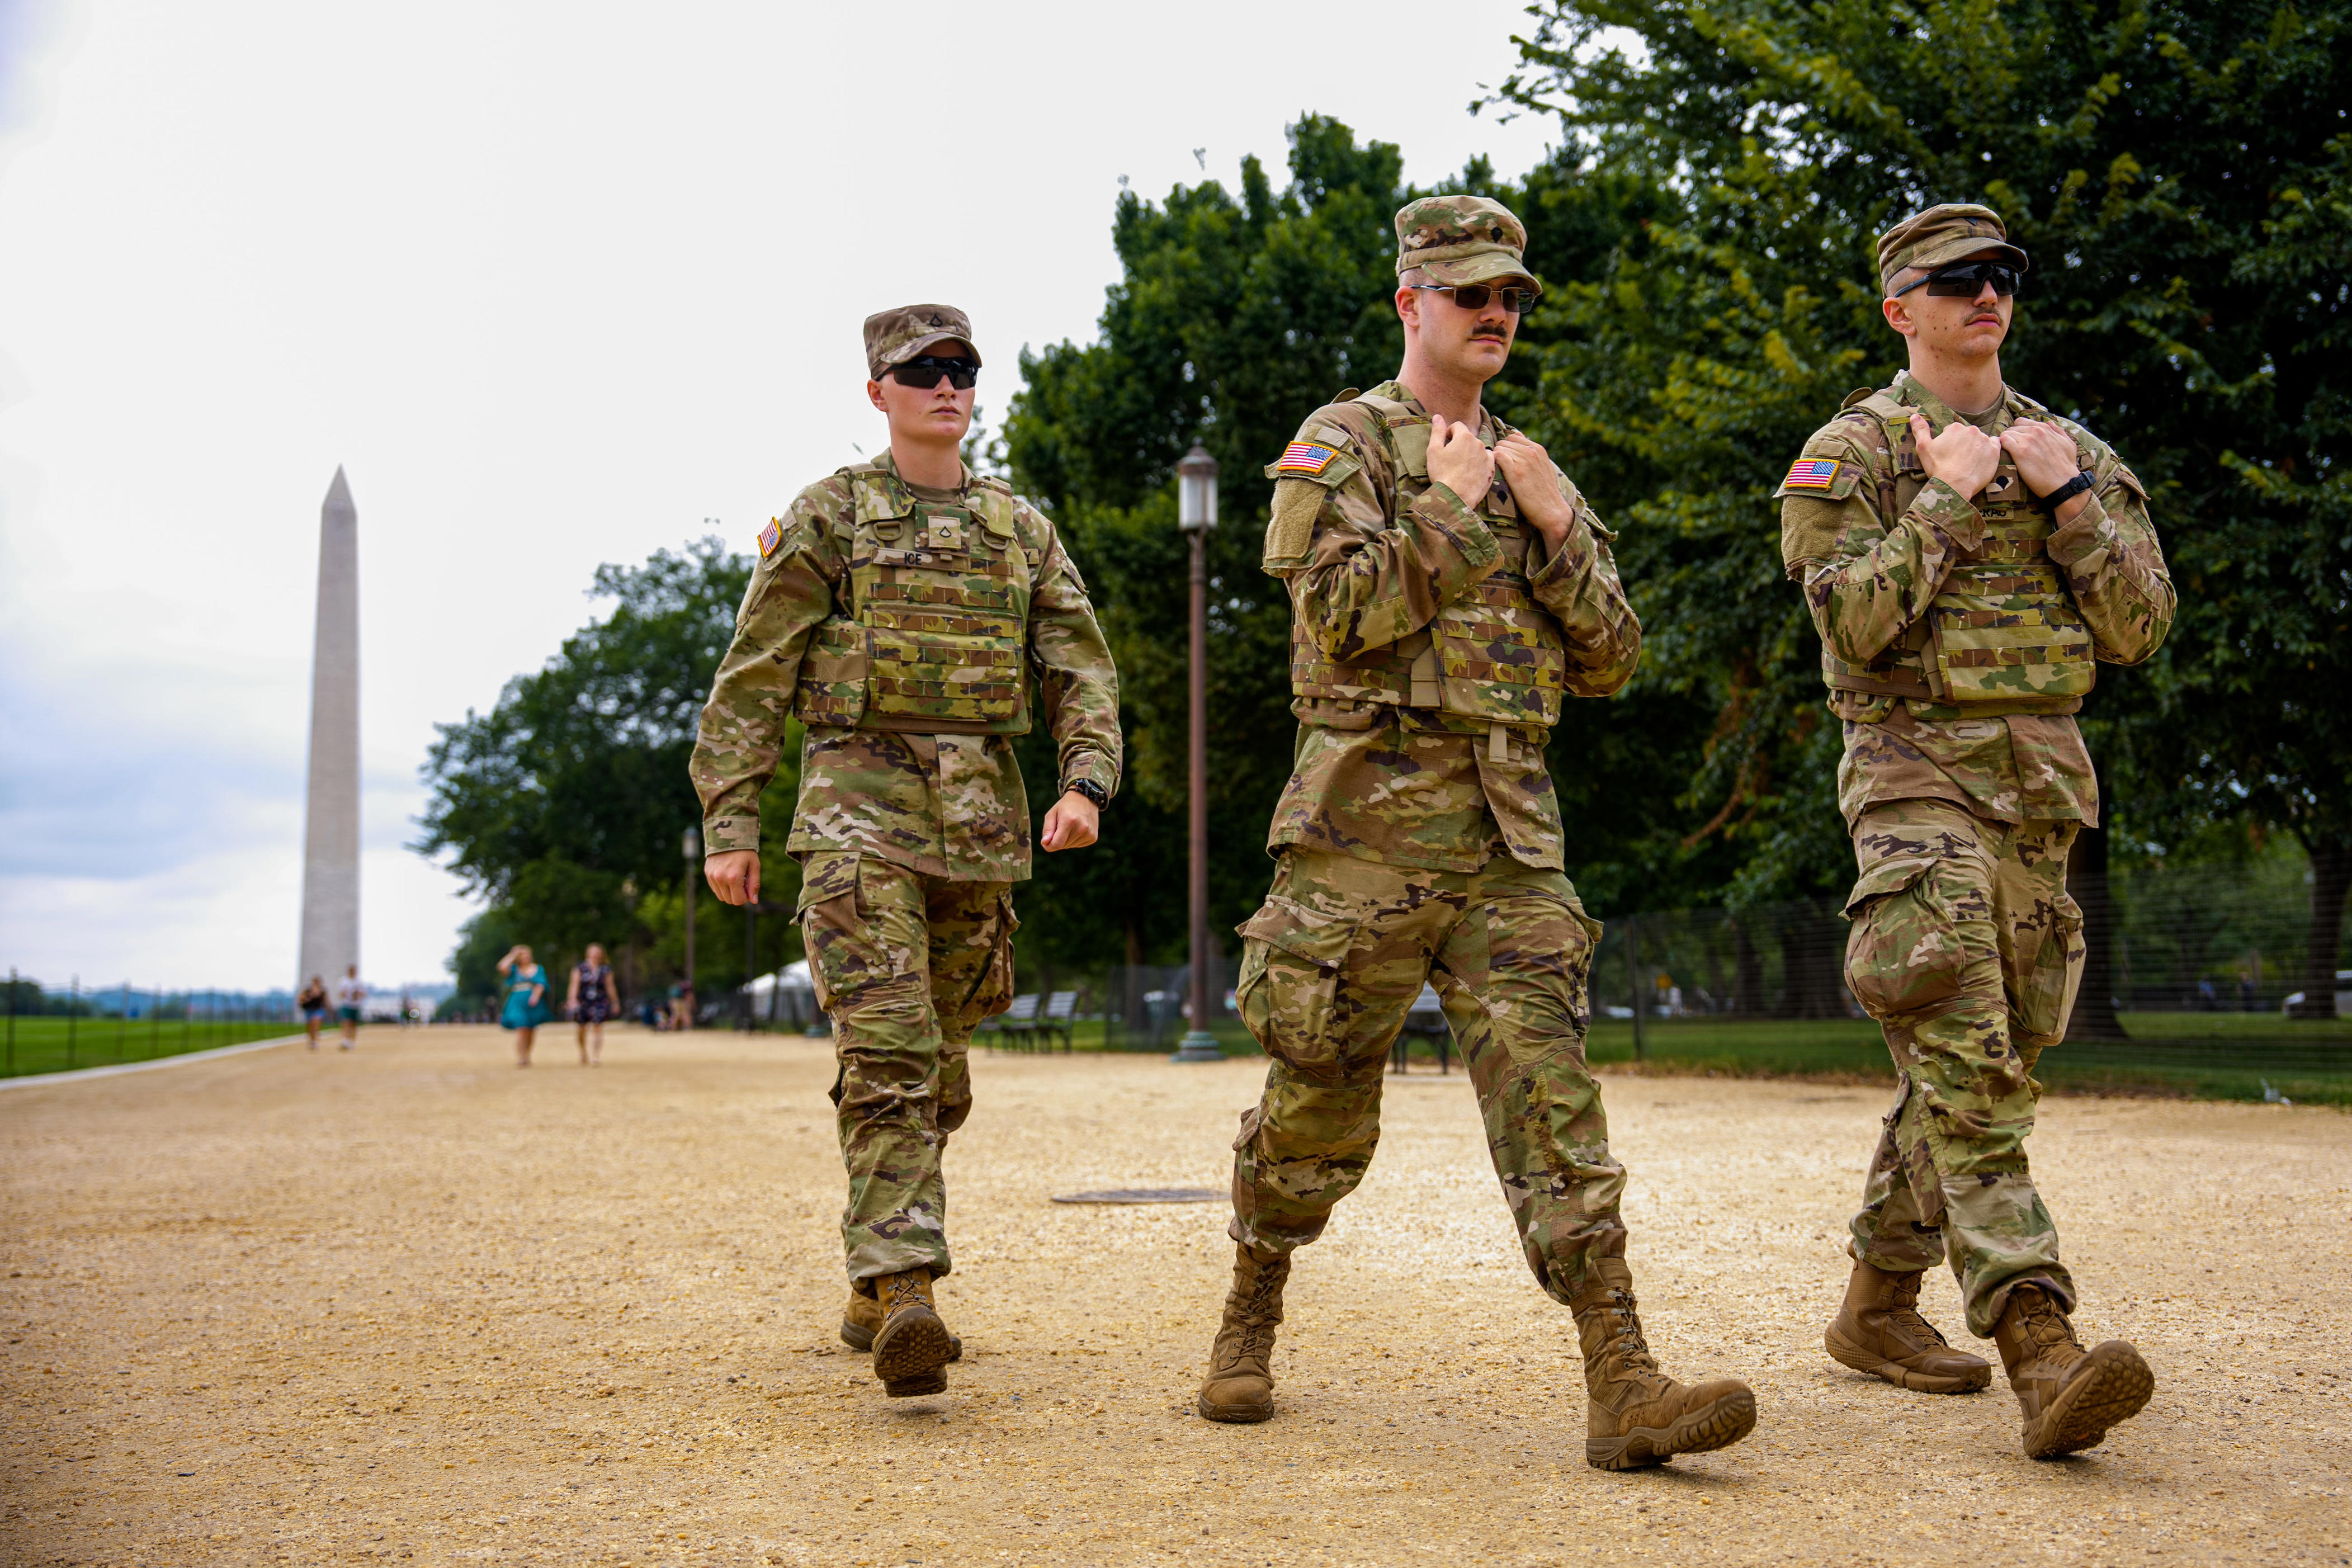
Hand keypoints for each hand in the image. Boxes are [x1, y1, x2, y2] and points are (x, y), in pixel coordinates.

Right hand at [704, 849, 760, 905]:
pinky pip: (715, 889)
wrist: (728, 835)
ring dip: (729, 891)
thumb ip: (754, 884)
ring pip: (721, 896)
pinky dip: (722, 886)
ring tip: (735, 877)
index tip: (748, 886)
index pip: (739, 900)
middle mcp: (720, 879)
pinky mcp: (707, 873)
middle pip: (729, 900)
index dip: (746, 896)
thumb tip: (754, 901)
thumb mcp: (754, 866)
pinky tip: (727, 875)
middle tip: (742, 881)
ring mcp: (712, 876)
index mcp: (734, 878)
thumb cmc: (745, 851)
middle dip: (738, 894)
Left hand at [1040, 790, 1099, 851]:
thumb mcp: (1052, 813)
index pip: (1056, 844)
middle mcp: (1081, 828)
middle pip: (1062, 846)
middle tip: (1061, 826)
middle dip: (1058, 839)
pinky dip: (1075, 840)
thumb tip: (1045, 843)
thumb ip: (1047, 829)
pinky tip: (1077, 829)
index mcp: (1068, 821)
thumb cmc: (1065, 807)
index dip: (1049, 846)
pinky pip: (1078, 845)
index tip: (1046, 841)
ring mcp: (1089, 833)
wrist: (1085, 799)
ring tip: (1071, 826)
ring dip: (1067, 839)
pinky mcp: (1093, 838)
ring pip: (1070, 846)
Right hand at [1425, 418, 1493, 508]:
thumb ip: (1437, 431)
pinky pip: (1486, 461)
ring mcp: (1487, 457)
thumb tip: (1437, 416)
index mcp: (1465, 436)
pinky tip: (1471, 472)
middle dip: (1460, 444)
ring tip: (1460, 467)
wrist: (1456, 497)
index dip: (1449, 433)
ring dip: (1470, 453)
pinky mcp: (1491, 470)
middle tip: (1450, 458)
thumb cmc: (1442, 473)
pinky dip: (1479, 463)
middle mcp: (1479, 443)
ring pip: (1478, 449)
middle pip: (1468, 437)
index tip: (1444, 444)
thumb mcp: (1434, 451)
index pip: (1457, 426)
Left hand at [1492, 432, 1574, 546]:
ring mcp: (1524, 460)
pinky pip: (1497, 456)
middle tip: (1500, 470)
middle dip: (1499, 454)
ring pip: (1499, 448)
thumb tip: (1518, 437)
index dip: (1506, 448)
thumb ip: (1532, 453)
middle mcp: (1531, 451)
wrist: (1551, 510)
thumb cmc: (1544, 492)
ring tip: (1499, 475)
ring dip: (1495, 460)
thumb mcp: (1543, 467)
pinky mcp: (1515, 472)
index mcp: (1538, 449)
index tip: (1505, 461)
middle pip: (1504, 442)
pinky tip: (1496, 475)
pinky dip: (1493, 464)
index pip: (1513, 437)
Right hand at [1910, 413, 1998, 500]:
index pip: (1952, 431)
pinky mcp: (1995, 451)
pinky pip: (1995, 445)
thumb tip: (1914, 416)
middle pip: (1967, 435)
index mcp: (1955, 428)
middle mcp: (1972, 430)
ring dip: (1976, 448)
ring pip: (1980, 440)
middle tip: (1958, 460)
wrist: (1955, 486)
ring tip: (1969, 462)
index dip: (1949, 444)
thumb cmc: (1938, 468)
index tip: (1947, 454)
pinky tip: (1982, 459)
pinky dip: (1990, 450)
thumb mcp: (1923, 448)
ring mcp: (1985, 440)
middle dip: (1963, 444)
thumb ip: (1920, 430)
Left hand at [2000, 421, 2089, 519]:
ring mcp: (2027, 440)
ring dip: (2005, 444)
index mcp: (2044, 428)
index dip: (2017, 432)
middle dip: (2010, 438)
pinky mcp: (2020, 452)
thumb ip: (2058, 431)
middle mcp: (2035, 431)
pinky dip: (2001, 448)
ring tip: (2008, 456)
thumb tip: (2049, 422)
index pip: (2021, 422)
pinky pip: (2002, 442)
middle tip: (2012, 452)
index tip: (2018, 442)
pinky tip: (2004, 457)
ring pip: (2006, 434)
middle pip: (2012, 428)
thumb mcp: (2068, 444)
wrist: (2063, 482)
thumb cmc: (2066, 466)